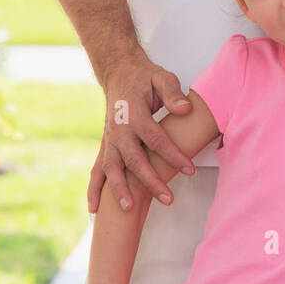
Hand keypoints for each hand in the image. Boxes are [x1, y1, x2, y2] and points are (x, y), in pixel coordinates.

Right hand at [88, 50, 195, 212]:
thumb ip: (173, 93)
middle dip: (151, 181)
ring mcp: (109, 139)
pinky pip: (97, 169)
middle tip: (168, 199)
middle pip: (134, 159)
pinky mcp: (106, 145)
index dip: (173, 154)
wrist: (120, 73)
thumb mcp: (162, 78)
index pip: (155, 139)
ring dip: (120, 190)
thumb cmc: (145, 78)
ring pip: (112, 168)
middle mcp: (119, 129)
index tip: (190, 169)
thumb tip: (185, 109)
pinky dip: (94, 189)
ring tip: (130, 209)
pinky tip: (94, 209)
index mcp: (134, 113)